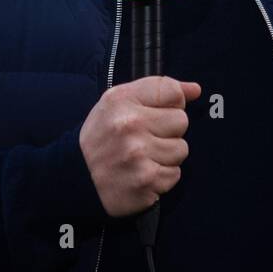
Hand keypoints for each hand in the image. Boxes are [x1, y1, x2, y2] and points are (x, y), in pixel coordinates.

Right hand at [78, 76, 200, 217]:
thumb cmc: (103, 135)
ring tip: (143, 157)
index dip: (170, 103)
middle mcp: (129, 125)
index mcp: (122, 100)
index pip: (173, 92)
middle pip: (181, 121)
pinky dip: (162, 177)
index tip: (156, 113)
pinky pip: (175, 174)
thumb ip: (158, 89)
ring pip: (181, 149)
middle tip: (145, 138)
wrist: (76, 176)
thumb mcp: (120, 102)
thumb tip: (195, 89)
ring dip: (166, 155)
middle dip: (168, 131)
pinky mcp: (145, 181)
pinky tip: (142, 173)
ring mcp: (138, 155)